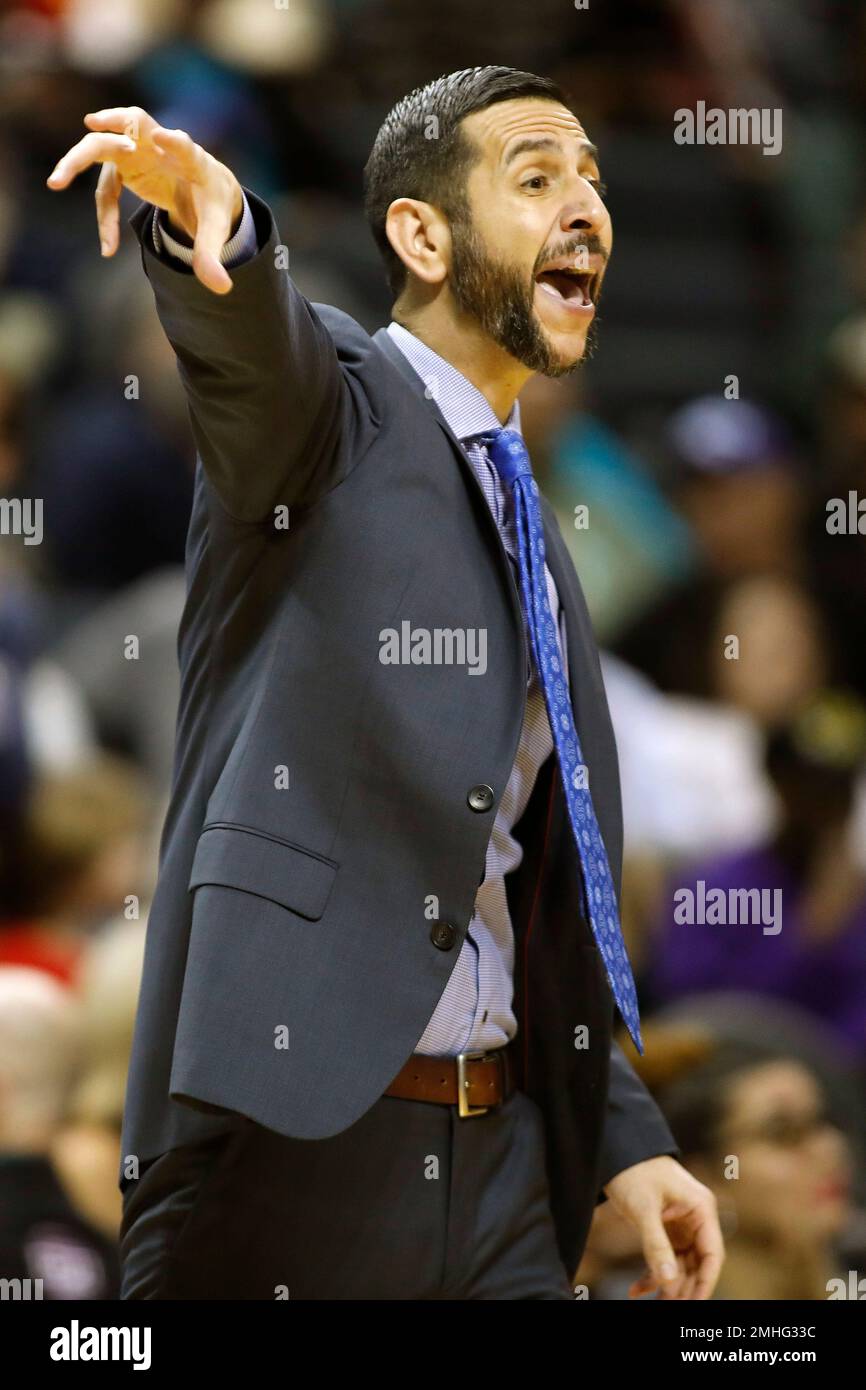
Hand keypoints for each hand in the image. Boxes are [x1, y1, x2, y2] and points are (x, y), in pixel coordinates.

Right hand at [46, 105, 243, 294]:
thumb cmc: (210, 204)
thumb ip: (212, 256)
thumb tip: (222, 289)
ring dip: (78, 160)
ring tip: (55, 183)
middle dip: (113, 123)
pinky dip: (105, 216)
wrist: (202, 189)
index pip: (185, 146)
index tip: (164, 137)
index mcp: (193, 160)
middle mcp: (161, 146)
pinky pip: (105, 188)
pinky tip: (109, 249)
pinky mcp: (123, 165)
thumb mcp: (216, 230)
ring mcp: (138, 152)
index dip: (175, 142)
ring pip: (103, 145)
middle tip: (91, 126)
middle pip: (134, 124)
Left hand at [602, 1155, 723, 1298]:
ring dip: (668, 1285)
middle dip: (685, 1288)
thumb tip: (668, 1280)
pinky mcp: (667, 1227)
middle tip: (670, 1308)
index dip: (706, 1282)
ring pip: (682, 1264)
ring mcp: (682, 1224)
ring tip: (653, 1302)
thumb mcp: (643, 1208)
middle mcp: (696, 1217)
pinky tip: (637, 1289)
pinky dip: (653, 1274)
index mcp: (701, 1208)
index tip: (693, 1304)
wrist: (617, 1149)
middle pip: (698, 1263)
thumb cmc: (634, 1170)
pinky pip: (666, 1257)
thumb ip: (656, 1243)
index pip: (712, 1254)